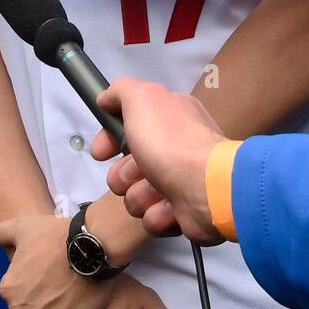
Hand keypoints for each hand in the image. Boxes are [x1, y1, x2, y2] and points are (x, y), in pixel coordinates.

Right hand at [90, 79, 227, 244]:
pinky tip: (170, 206)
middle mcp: (174, 147)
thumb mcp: (143, 99)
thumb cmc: (174, 144)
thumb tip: (106, 98)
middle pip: (125, 167)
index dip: (109, 140)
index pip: (127, 128)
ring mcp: (179, 180)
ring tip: (158, 190)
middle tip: (138, 171)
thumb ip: (121, 91)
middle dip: (124, 174)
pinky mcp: (181, 210)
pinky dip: (157, 213)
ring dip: (141, 195)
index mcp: (169, 118)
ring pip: (135, 195)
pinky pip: (151, 217)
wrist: (207, 189)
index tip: (102, 151)